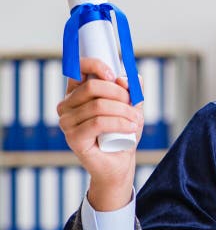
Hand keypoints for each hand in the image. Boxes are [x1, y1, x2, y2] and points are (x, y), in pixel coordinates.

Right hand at [57, 57, 143, 210]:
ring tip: (135, 121)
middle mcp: (66, 105)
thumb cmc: (122, 133)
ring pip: (98, 106)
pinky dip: (119, 123)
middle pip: (92, 87)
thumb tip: (127, 78)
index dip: (96, 66)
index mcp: (77, 93)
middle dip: (119, 94)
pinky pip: (98, 122)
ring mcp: (66, 122)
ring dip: (124, 111)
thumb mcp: (131, 106)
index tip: (115, 76)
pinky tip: (130, 128)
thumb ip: (132, 89)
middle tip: (134, 105)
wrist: (119, 163)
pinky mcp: (73, 137)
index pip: (78, 69)